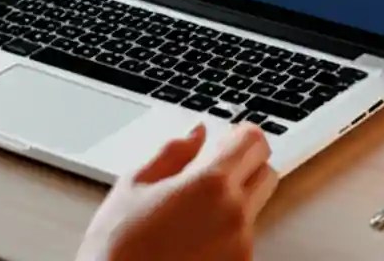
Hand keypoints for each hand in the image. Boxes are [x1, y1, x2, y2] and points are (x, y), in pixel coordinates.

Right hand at [77, 123, 277, 260]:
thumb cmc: (117, 249)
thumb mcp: (134, 186)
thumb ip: (173, 152)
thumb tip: (196, 134)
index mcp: (211, 184)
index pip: (254, 142)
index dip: (241, 135)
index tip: (228, 137)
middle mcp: (235, 215)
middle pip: (265, 173)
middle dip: (244, 165)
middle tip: (210, 170)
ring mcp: (241, 247)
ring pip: (254, 207)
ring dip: (234, 200)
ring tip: (190, 212)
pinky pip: (243, 238)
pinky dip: (227, 231)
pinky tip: (192, 236)